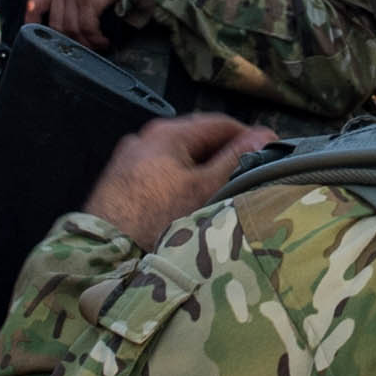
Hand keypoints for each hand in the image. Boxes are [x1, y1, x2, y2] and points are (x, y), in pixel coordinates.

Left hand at [27, 0, 123, 49]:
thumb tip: (63, 22)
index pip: (35, 2)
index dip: (32, 21)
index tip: (36, 35)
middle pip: (56, 23)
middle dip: (69, 40)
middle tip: (81, 47)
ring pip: (71, 28)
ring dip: (85, 42)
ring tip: (96, 45)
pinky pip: (87, 27)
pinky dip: (95, 38)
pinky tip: (103, 40)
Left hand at [83, 114, 271, 247]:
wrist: (105, 253)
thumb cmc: (154, 218)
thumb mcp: (204, 187)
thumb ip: (236, 159)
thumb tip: (263, 135)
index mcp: (167, 132)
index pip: (221, 123)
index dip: (249, 137)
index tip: (270, 153)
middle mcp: (145, 139)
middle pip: (198, 140)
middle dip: (226, 155)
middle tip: (250, 176)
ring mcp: (130, 160)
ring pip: (180, 159)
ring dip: (203, 171)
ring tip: (223, 192)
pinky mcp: (122, 182)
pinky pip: (162, 174)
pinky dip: (181, 182)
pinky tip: (191, 203)